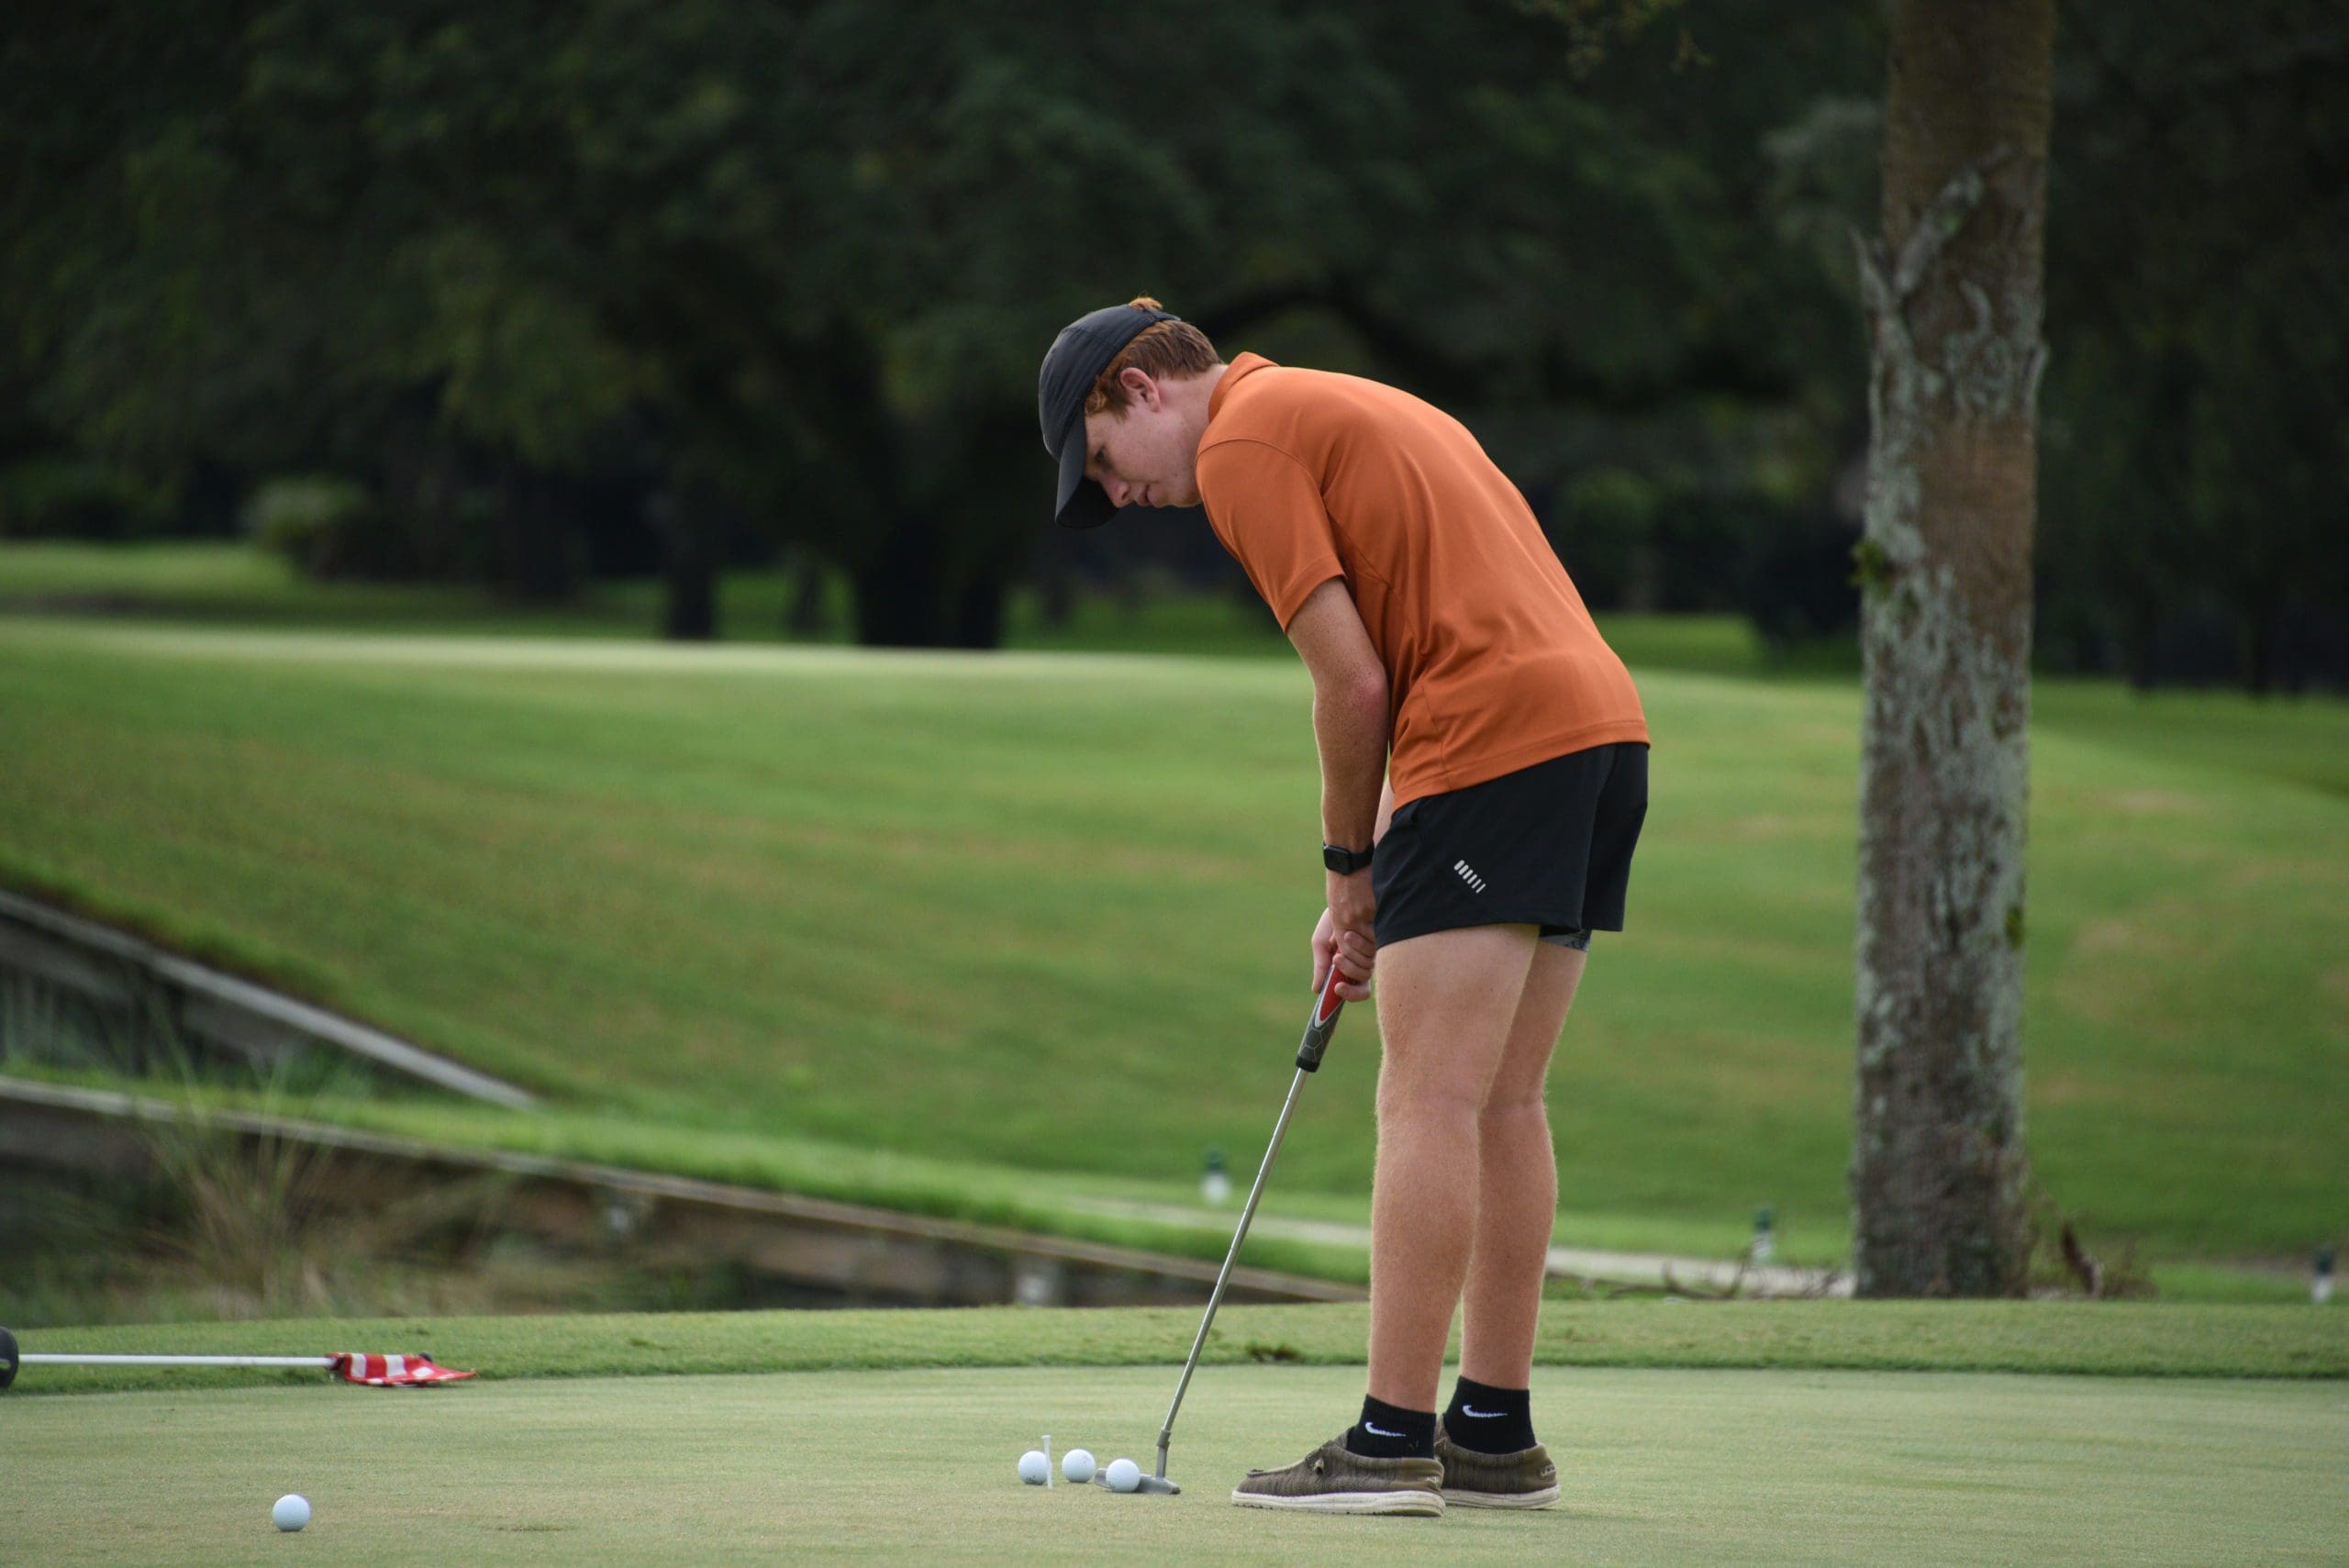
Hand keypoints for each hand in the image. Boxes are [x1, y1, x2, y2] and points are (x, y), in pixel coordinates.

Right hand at [1312, 872, 1376, 1002]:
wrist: (1344, 896)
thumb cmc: (1332, 920)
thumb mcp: (1321, 943)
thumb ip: (1321, 966)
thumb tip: (1316, 990)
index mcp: (1351, 969)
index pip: (1356, 990)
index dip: (1349, 994)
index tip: (1336, 989)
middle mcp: (1365, 964)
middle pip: (1364, 986)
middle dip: (1349, 973)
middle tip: (1336, 960)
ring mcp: (1375, 954)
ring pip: (1368, 969)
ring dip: (1351, 957)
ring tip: (1341, 938)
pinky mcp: (1383, 941)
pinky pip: (1374, 953)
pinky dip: (1358, 946)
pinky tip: (1347, 933)